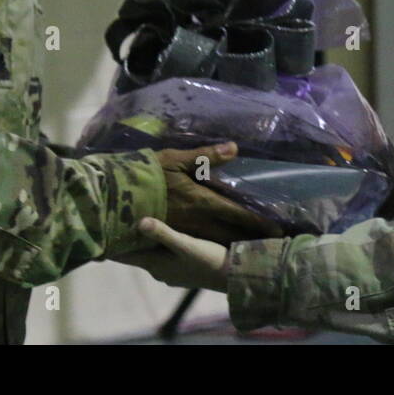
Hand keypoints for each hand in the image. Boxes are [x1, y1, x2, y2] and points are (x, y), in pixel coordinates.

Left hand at [119, 218, 228, 291]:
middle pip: (136, 252)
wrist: (232, 277)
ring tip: (136, 221)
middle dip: (127, 238)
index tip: (95, 234)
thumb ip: (163, 233)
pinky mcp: (182, 269)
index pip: (124, 255)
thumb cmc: (207, 260)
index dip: (109, 246)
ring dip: (143, 240)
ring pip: (150, 253)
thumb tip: (139, 221)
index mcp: (154, 264)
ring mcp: (170, 271)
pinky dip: (157, 243)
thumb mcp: (185, 244)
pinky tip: (162, 232)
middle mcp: (158, 270)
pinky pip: (162, 254)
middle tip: (116, 219)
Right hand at [154, 143, 281, 243]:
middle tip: (273, 243)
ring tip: (254, 247)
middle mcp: (198, 220)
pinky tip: (223, 247)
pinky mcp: (174, 235)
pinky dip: (216, 245)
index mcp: (202, 201)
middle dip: (252, 238)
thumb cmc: (148, 174)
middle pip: (231, 232)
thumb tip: (234, 148)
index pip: (236, 213)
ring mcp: (185, 231)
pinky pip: (201, 243)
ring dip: (236, 243)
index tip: (277, 229)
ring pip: (217, 241)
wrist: (116, 196)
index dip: (258, 222)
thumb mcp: (176, 158)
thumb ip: (206, 156)